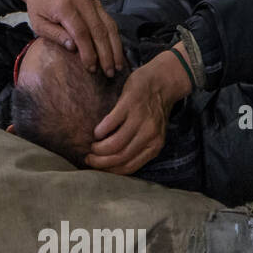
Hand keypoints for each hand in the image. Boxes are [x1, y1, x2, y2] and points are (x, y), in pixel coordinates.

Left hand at [13, 0, 123, 75]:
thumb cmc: (38, 5)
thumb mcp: (38, 23)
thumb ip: (55, 35)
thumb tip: (73, 48)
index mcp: (65, 7)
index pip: (81, 33)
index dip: (88, 52)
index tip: (91, 68)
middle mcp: (82, 1)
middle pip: (99, 30)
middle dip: (106, 54)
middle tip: (109, 72)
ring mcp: (92, 0)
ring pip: (109, 25)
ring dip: (115, 47)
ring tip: (117, 65)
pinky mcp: (97, 1)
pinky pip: (109, 20)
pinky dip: (114, 37)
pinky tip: (116, 50)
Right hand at [84, 48, 191, 174]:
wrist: (164, 81)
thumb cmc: (154, 109)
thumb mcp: (152, 133)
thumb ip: (138, 146)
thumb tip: (114, 160)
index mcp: (154, 145)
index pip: (129, 167)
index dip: (110, 171)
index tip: (98, 169)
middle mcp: (149, 135)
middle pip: (120, 157)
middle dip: (100, 162)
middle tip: (89, 158)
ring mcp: (140, 119)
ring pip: (115, 144)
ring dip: (98, 148)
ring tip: (92, 146)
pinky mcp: (130, 104)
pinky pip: (112, 123)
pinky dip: (100, 131)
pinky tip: (96, 132)